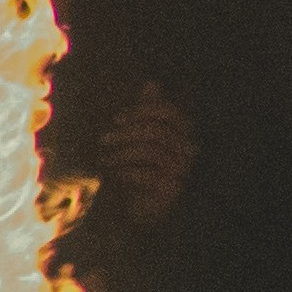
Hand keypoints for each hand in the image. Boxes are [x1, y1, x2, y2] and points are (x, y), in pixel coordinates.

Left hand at [96, 80, 195, 227]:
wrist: (139, 209)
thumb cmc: (139, 168)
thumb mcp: (139, 136)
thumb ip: (147, 111)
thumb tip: (152, 82)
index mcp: (183, 133)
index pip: (171, 113)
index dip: (143, 111)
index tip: (117, 118)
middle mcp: (188, 151)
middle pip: (158, 132)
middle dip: (127, 133)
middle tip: (103, 139)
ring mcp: (182, 171)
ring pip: (152, 151)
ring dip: (122, 153)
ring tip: (103, 159)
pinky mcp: (173, 190)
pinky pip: (148, 174)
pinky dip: (126, 172)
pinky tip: (112, 174)